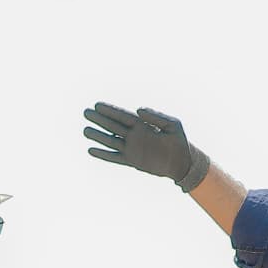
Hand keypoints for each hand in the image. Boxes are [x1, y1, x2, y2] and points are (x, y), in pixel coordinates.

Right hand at [83, 102, 210, 191]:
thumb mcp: (172, 125)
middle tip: (86, 113)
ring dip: (98, 136)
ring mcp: (132, 148)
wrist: (182, 163)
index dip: (110, 110)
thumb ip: (156, 116)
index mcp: (142, 124)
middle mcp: (134, 135)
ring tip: (85, 130)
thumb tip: (139, 109)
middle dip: (100, 120)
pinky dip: (103, 154)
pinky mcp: (132, 161)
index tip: (97, 105)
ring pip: (111, 141)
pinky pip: (114, 157)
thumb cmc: (179, 141)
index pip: (122, 116)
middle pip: (113, 126)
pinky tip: (91, 150)